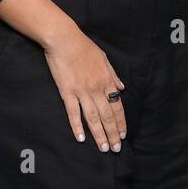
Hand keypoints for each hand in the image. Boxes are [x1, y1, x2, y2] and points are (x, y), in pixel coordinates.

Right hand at [42, 28, 126, 151]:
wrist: (64, 39)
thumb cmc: (84, 47)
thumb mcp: (104, 58)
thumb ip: (113, 75)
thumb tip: (122, 88)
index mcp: (107, 81)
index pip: (117, 106)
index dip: (120, 122)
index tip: (123, 135)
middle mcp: (97, 89)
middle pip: (107, 116)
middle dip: (112, 134)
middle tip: (116, 149)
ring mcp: (82, 92)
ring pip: (93, 118)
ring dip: (99, 135)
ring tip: (104, 148)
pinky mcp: (67, 92)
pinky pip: (73, 113)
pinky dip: (77, 126)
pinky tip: (81, 138)